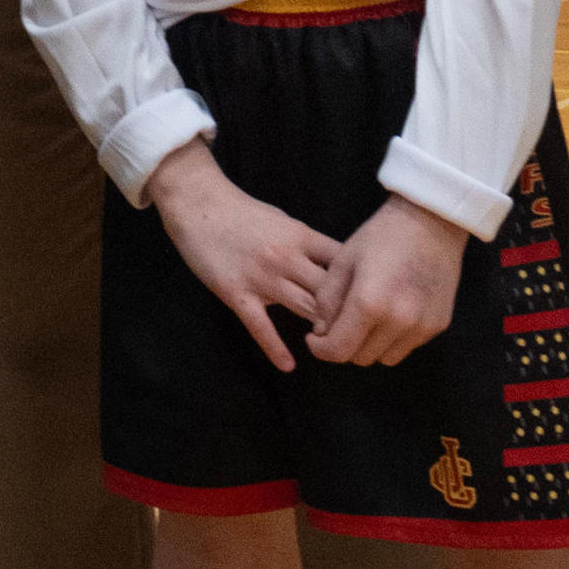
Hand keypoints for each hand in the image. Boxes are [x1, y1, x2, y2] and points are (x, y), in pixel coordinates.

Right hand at [148, 140, 344, 372]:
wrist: (196, 202)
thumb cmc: (241, 211)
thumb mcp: (283, 220)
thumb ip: (308, 244)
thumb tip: (336, 265)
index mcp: (300, 236)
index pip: (343, 264)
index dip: (361, 284)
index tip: (372, 300)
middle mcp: (286, 258)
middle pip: (330, 292)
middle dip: (348, 312)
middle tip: (360, 331)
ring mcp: (261, 277)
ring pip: (304, 309)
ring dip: (322, 329)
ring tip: (334, 346)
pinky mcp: (236, 293)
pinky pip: (260, 326)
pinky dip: (275, 348)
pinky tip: (288, 365)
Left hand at [308, 195, 467, 366]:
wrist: (431, 223)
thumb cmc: (381, 236)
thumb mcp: (343, 261)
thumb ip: (327, 300)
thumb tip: (321, 331)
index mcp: (370, 303)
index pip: (339, 349)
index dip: (321, 349)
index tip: (314, 339)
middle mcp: (399, 321)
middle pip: (361, 357)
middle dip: (344, 345)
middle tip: (337, 324)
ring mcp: (422, 326)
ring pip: (385, 357)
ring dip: (369, 346)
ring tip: (363, 319)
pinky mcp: (438, 326)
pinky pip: (407, 346)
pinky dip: (392, 339)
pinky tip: (387, 314)